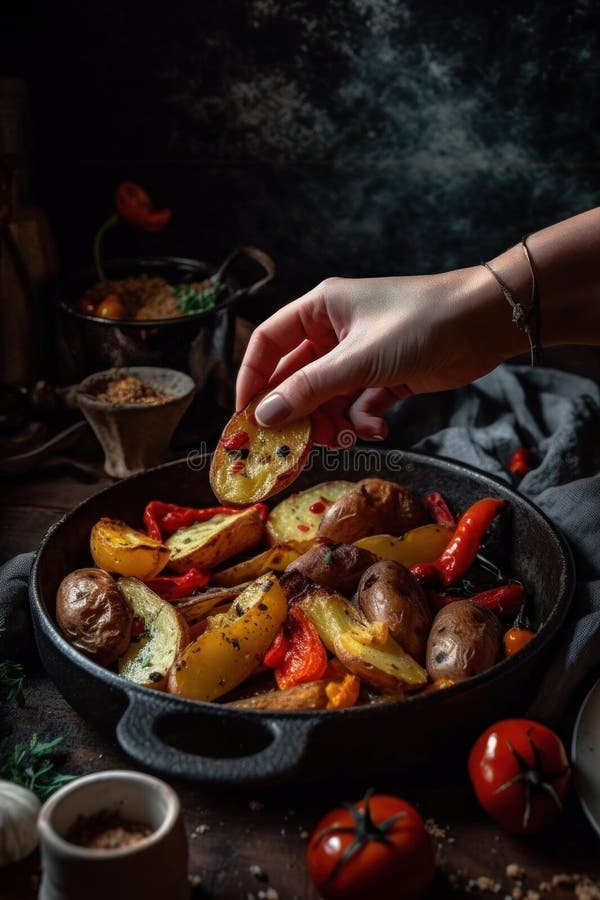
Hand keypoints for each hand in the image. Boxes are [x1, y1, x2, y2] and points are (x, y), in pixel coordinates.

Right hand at [236, 268, 518, 445]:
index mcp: (320, 310)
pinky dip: (363, 421)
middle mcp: (335, 331)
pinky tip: (377, 429)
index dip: (253, 379)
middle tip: (295, 445)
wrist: (485, 323)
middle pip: (297, 378)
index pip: (268, 344)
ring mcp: (361, 355)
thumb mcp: (357, 360)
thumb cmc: (420, 324)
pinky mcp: (386, 376)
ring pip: (328, 398)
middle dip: (298, 412)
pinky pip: (359, 405)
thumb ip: (309, 390)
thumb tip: (264, 417)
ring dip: (332, 422)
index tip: (246, 417)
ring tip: (347, 438)